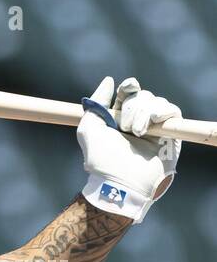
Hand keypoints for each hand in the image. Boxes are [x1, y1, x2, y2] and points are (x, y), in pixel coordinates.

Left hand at [77, 76, 181, 223]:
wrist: (121, 181)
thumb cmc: (101, 159)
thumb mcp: (89, 128)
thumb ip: (97, 103)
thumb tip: (108, 80)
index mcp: (118, 118)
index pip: (129, 92)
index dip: (129, 87)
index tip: (126, 89)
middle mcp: (137, 121)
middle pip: (143, 95)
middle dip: (132, 106)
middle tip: (124, 127)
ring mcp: (154, 127)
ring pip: (157, 102)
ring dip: (144, 113)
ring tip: (136, 133)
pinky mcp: (171, 134)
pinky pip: (172, 112)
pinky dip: (163, 112)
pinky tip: (153, 123)